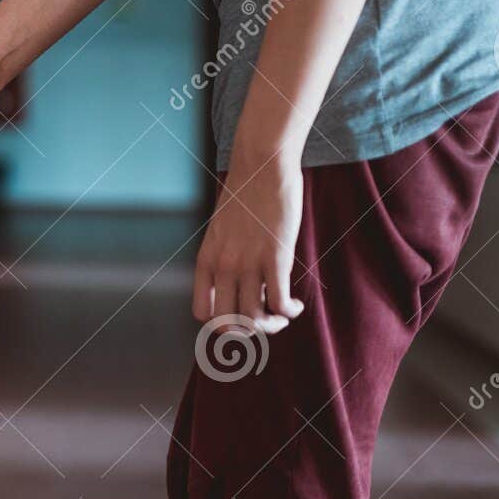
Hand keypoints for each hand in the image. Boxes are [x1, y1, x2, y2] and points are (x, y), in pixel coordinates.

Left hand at [193, 155, 306, 334]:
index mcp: (206, 260)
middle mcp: (223, 266)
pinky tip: (295, 306)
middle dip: (247, 332)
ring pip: (254, 319)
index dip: (221, 323)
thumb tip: (243, 282)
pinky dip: (289, 312)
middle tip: (265, 321)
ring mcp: (247, 263)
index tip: (240, 314)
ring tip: (283, 315)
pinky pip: (279, 302)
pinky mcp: (275, 257)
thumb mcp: (223, 230)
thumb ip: (227, 256)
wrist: (261, 166)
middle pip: (227, 324)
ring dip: (272, 326)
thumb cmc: (246, 194)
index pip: (202, 312)